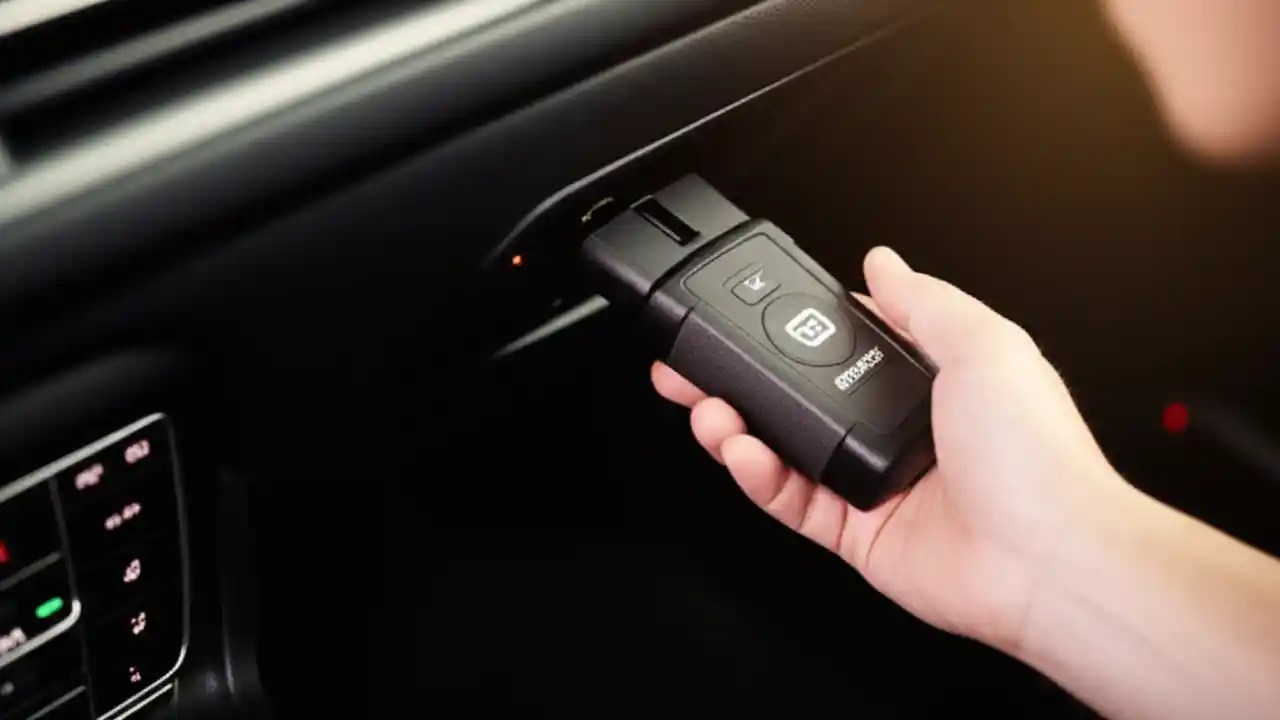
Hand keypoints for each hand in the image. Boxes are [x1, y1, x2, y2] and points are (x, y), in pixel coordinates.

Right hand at [652, 247, 1133, 651]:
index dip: (795, 329)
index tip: (749, 316)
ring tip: (708, 409)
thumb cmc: (1037, 458)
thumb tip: (884, 261)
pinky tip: (742, 452)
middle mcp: (900, 430)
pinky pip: (792, 500)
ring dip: (738, 426)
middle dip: (742, 381)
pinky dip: (758, 475)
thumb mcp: (984, 345)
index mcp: (932, 381)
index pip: (845, 343)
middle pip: (801, 398)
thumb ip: (923, 301)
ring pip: (785, 449)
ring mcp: (874, 483)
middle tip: (693, 366)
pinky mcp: (856, 533)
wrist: (1048, 559)